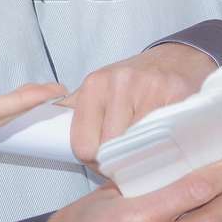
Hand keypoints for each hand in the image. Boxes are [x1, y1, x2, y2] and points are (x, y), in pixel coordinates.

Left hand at [65, 44, 216, 167]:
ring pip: (136, 148)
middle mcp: (119, 82)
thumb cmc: (133, 84)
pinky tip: (164, 143)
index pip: (82, 146)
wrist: (176, 60)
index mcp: (94, 84)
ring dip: (141, 158)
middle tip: (128, 158)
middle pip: (110, 150)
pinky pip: (164, 140)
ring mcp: (149, 87)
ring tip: (146, 149)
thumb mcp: (98, 90)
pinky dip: (164, 150)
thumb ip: (74, 112)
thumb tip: (44, 133)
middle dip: (117, 162)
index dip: (93, 161)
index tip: (104, 161)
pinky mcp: (177, 94)